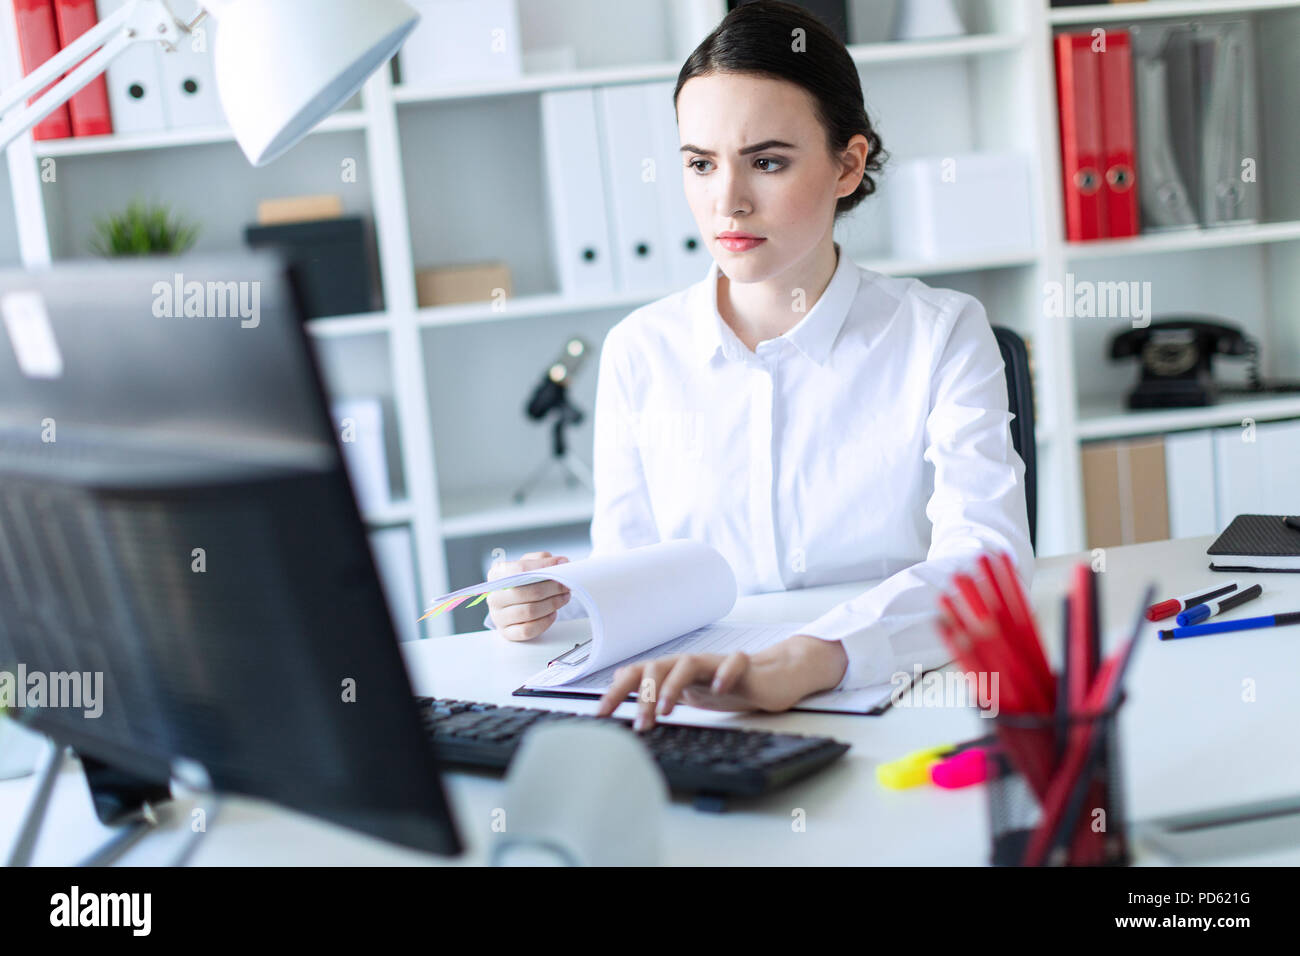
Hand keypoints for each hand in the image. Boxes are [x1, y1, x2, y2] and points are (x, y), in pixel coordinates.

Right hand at [485, 551, 571, 641]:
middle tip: (566, 585)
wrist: (514, 604)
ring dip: (552, 604)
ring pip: (529, 611)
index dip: (542, 567)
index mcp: (497, 574)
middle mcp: (494, 596)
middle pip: (524, 592)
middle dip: (551, 588)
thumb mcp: (530, 565)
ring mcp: (498, 616)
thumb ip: (543, 560)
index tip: (562, 565)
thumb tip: (561, 562)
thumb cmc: (523, 583)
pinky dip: (545, 621)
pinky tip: (553, 613)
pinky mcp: (507, 632)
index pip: (518, 569)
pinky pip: (528, 630)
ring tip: (564, 597)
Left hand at [595, 633, 847, 729]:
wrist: (771, 678)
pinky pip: (734, 663)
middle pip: (658, 667)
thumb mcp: (687, 693)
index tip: (601, 715)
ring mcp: (716, 663)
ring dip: (673, 685)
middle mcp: (691, 664)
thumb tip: (619, 682)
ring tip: (665, 710)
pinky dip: (724, 673)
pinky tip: (718, 688)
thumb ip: (656, 688)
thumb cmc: (728, 686)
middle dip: (644, 695)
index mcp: (674, 672)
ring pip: (688, 663)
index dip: (617, 693)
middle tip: (640, 725)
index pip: (638, 675)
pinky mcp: (744, 666)